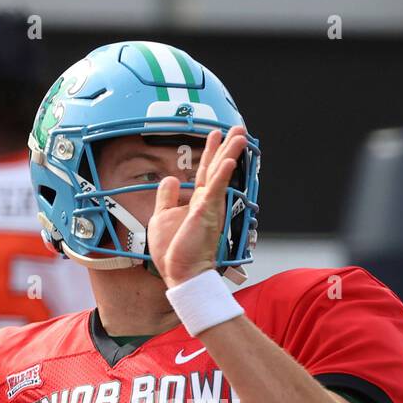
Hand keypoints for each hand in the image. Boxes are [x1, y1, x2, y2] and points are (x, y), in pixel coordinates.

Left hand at [148, 126, 246, 286]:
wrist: (181, 274)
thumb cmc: (174, 252)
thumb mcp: (162, 218)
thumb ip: (167, 197)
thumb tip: (170, 179)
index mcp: (198, 203)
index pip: (206, 172)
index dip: (210, 152)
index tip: (215, 135)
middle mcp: (208, 203)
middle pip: (218, 168)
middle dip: (227, 146)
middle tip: (237, 128)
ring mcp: (209, 208)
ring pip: (221, 174)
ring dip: (230, 153)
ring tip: (239, 136)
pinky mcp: (206, 214)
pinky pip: (216, 191)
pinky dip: (222, 175)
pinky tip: (228, 161)